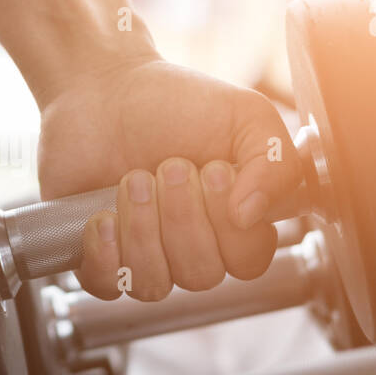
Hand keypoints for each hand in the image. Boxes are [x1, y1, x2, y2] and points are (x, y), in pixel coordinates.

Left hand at [37, 55, 301, 300]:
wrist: (104, 89)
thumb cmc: (174, 103)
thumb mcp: (245, 116)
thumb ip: (276, 163)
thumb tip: (253, 216)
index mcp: (236, 221)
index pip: (249, 261)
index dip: (231, 227)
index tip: (215, 170)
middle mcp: (193, 245)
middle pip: (202, 274)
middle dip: (182, 216)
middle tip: (169, 165)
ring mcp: (146, 254)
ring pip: (155, 284)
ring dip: (143, 229)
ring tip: (134, 178)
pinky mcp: (99, 256)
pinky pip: (108, 285)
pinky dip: (104, 251)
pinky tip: (104, 214)